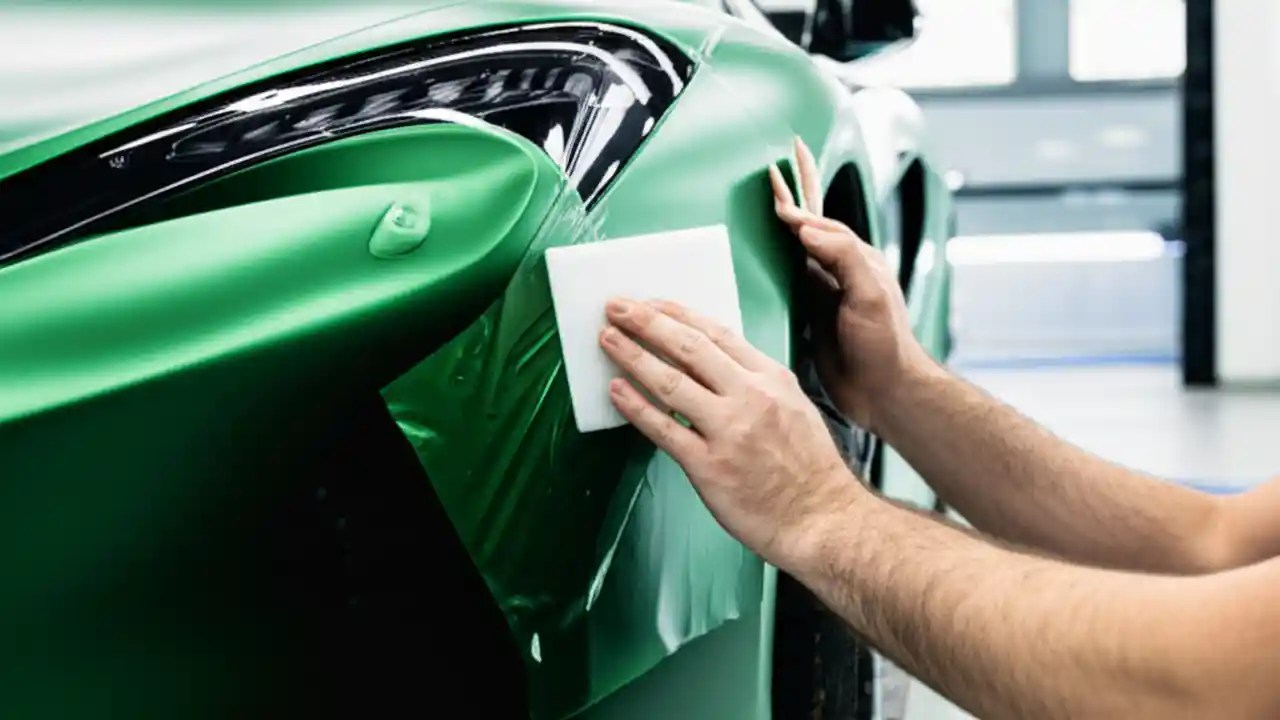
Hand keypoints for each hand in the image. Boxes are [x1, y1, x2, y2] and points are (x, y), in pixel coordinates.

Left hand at [599, 297, 863, 571]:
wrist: (822, 519)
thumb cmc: (809, 468)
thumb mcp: (794, 406)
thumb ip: (756, 382)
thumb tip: (714, 362)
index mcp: (771, 379)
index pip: (716, 334)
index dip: (678, 314)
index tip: (651, 303)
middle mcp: (749, 398)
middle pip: (688, 348)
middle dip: (647, 323)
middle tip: (617, 307)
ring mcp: (728, 431)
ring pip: (671, 382)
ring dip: (634, 356)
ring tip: (608, 339)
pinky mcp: (709, 467)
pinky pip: (664, 429)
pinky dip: (636, 407)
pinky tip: (617, 390)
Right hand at [769, 137, 930, 431]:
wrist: (885, 393)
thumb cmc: (886, 345)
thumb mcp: (871, 295)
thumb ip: (844, 257)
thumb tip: (807, 227)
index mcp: (853, 260)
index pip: (819, 220)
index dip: (797, 198)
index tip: (773, 180)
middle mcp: (836, 272)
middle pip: (809, 226)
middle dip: (794, 197)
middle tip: (775, 171)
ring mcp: (822, 295)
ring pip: (794, 254)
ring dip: (778, 231)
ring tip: (762, 209)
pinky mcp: (809, 319)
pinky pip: (785, 286)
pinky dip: (770, 270)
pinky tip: (757, 267)